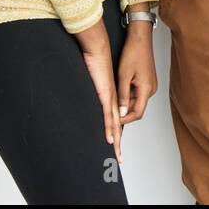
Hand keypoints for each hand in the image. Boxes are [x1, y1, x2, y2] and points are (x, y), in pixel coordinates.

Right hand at [76, 21, 122, 162]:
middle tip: (119, 158)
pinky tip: (111, 139)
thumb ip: (93, 92)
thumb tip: (89, 99)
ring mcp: (111, 98)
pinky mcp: (106, 95)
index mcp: (111, 98)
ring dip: (116, 140)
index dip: (116, 134)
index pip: (115, 120)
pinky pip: (108, 115)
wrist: (98, 50)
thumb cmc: (95, 62)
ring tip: (117, 154)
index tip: (115, 145)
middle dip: (118, 143)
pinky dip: (110, 128)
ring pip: (115, 124)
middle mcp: (114, 100)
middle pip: (118, 126)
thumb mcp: (94, 82)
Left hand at [116, 23, 156, 124]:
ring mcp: (150, 85)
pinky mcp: (147, 81)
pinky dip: (128, 93)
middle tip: (110, 108)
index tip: (114, 120)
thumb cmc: (133, 53)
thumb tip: (121, 112)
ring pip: (136, 100)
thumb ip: (123, 96)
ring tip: (113, 96)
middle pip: (137, 107)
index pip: (138, 113)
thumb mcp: (124, 76)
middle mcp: (151, 89)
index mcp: (147, 89)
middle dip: (124, 110)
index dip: (125, 119)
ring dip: (125, 101)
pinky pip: (137, 92)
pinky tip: (119, 87)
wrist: (140, 38)